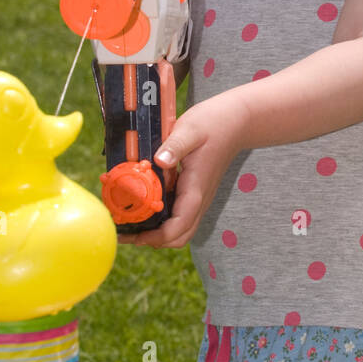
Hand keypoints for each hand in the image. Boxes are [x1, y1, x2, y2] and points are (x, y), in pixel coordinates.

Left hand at [128, 94, 249, 250]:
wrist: (237, 121)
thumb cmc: (214, 124)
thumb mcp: (191, 130)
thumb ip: (175, 146)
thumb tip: (159, 161)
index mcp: (196, 189)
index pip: (179, 226)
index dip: (156, 236)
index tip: (133, 234)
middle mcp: (199, 199)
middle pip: (179, 236)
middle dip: (152, 240)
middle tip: (125, 231)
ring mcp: (197, 197)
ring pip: (179, 229)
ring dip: (156, 232)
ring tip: (130, 221)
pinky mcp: (194, 192)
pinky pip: (178, 215)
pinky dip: (161, 218)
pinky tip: (143, 203)